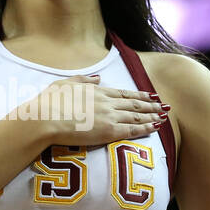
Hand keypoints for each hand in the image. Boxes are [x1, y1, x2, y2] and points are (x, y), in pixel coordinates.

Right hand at [24, 75, 165, 148]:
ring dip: (152, 115)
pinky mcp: (109, 132)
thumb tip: (98, 78)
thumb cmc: (51, 102)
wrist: (46, 118)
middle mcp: (108, 103)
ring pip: (137, 116)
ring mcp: (110, 117)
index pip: (124, 93)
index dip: (139, 95)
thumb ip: (84, 80)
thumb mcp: (66, 84)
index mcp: (98, 91)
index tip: (150, 95)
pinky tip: (156, 127)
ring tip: (163, 116)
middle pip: (134, 104)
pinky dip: (146, 128)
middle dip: (151, 105)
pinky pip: (133, 130)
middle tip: (163, 106)